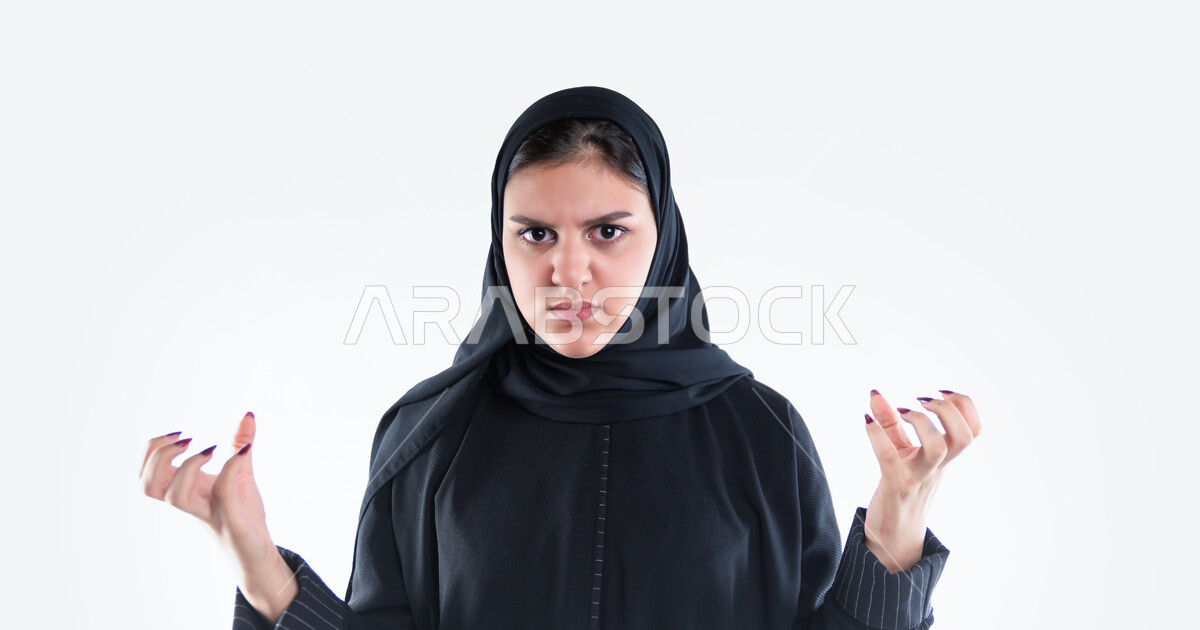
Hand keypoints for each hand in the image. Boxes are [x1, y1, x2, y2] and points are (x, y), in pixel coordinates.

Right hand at [139, 412, 277, 573]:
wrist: (258, 550)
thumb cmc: (243, 513)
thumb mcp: (242, 472)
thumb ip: (240, 444)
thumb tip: (248, 414)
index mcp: (184, 489)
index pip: (146, 472)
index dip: (152, 449)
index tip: (178, 433)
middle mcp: (189, 502)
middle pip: (148, 485)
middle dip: (159, 456)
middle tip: (187, 440)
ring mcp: (207, 512)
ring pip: (173, 496)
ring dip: (186, 466)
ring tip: (208, 450)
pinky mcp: (229, 519)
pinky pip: (221, 493)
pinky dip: (230, 468)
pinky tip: (243, 455)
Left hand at [861, 389, 981, 571]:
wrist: (892, 535)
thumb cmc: (900, 487)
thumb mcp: (900, 451)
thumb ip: (890, 423)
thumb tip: (875, 395)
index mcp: (945, 457)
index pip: (974, 429)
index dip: (964, 405)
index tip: (940, 393)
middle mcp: (937, 467)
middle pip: (965, 437)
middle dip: (948, 410)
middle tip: (922, 401)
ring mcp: (918, 477)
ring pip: (938, 448)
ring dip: (921, 421)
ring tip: (903, 412)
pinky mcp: (895, 485)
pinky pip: (890, 458)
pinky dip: (877, 435)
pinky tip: (867, 422)